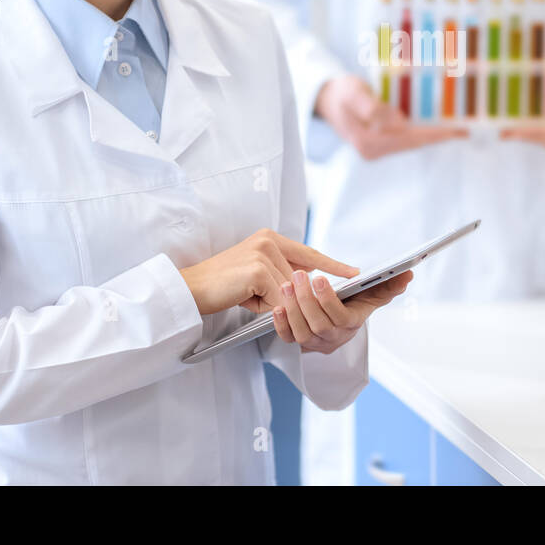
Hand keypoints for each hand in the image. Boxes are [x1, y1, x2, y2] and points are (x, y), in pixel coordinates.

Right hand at [180, 228, 358, 315]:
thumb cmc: (223, 286)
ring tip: (246, 296)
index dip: (332, 264)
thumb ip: (281, 275)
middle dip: (287, 295)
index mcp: (270, 238)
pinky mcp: (258, 270)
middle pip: (298, 278)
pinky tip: (246, 300)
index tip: (353, 272)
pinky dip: (265, 306)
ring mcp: (264, 254)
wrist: (191, 288)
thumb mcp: (256, 276)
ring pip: (288, 290)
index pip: (308, 252)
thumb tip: (307, 286)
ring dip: (272, 303)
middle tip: (262, 298)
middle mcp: (269, 240)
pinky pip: (277, 298)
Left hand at [272, 269, 413, 353]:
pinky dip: (281, 324)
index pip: (340, 318)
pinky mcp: (299, 342)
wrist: (339, 319)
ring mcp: (315, 342)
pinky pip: (288, 338)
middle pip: (318, 325)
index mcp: (351, 324)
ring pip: (301, 332)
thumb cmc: (355, 302)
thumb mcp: (373, 294)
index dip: (328, 300)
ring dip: (292, 308)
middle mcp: (333, 338)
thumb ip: (390, 285)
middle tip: (297, 276)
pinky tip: (276, 305)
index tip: (320, 278)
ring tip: (286, 284)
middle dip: (306, 300)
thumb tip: (408, 275)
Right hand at [316, 74, 467, 160]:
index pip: (408, 138)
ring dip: (433, 136)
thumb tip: (398, 122)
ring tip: (456, 130)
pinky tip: (436, 129)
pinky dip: (422, 134)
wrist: (326, 99)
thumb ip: (372, 108)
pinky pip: (406, 139)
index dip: (433, 134)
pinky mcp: (380, 144)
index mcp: (368, 142)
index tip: (455, 131)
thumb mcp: (353, 93)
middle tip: (464, 131)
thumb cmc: (341, 93)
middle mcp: (373, 151)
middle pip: (413, 144)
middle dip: (439, 137)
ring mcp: (377, 149)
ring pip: (412, 143)